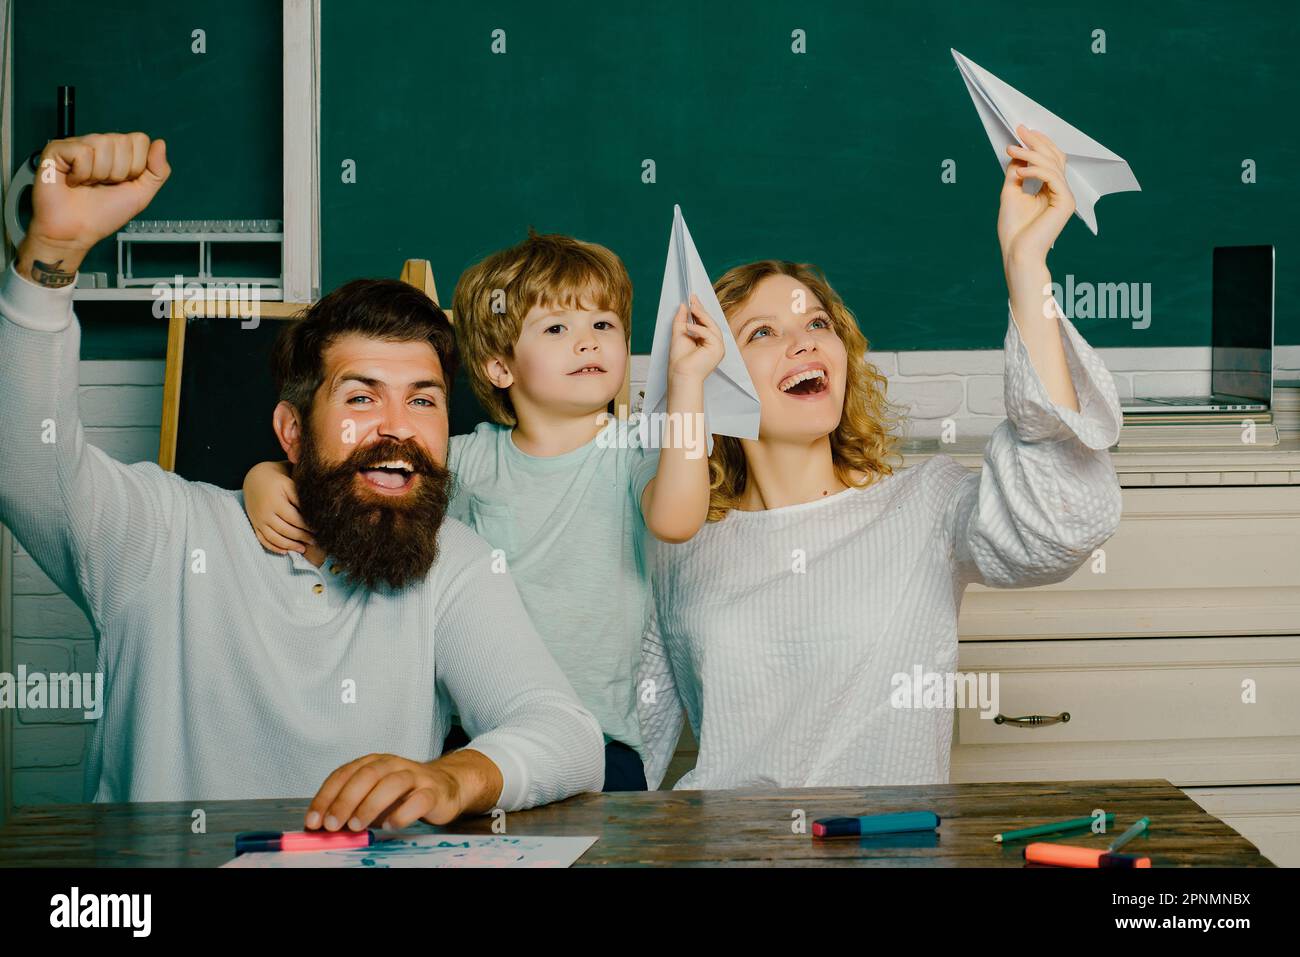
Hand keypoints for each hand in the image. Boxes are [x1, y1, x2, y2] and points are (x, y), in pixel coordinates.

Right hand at [27, 133, 169, 254]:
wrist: (76, 231)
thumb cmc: (103, 215)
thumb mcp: (141, 195)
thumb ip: (158, 171)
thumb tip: (160, 144)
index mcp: (118, 154)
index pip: (139, 140)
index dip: (136, 166)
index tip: (122, 182)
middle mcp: (98, 145)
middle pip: (123, 141)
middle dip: (118, 172)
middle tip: (103, 184)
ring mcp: (78, 145)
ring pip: (103, 144)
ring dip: (99, 173)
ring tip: (89, 183)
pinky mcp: (57, 149)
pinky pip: (83, 151)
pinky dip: (81, 173)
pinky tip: (75, 181)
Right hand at [244, 460, 314, 553]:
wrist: (255, 478)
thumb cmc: (277, 481)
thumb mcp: (289, 484)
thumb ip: (300, 498)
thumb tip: (315, 512)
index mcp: (275, 502)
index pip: (294, 519)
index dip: (307, 526)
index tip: (319, 530)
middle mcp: (265, 513)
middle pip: (285, 530)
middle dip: (302, 537)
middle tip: (315, 542)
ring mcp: (258, 520)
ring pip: (274, 538)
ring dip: (289, 546)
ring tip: (303, 549)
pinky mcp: (255, 524)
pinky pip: (263, 540)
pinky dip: (273, 547)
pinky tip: (285, 551)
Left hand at [304, 753, 465, 831]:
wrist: (445, 787)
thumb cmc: (402, 794)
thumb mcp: (372, 796)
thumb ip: (351, 806)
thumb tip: (321, 826)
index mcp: (373, 762)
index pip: (345, 774)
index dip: (326, 796)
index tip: (314, 820)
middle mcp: (393, 764)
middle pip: (367, 775)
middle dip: (346, 800)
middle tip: (333, 825)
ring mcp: (415, 776)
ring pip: (392, 783)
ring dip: (371, 805)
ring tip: (357, 826)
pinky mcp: (433, 792)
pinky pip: (419, 800)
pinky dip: (403, 814)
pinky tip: (390, 826)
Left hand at [667, 294, 724, 383]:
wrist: (681, 374)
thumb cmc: (680, 360)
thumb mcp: (679, 334)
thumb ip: (681, 320)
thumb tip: (683, 305)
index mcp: (707, 341)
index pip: (705, 322)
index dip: (700, 310)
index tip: (692, 298)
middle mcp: (715, 344)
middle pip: (710, 322)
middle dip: (701, 310)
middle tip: (693, 299)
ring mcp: (718, 347)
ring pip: (712, 326)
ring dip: (701, 315)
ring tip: (692, 307)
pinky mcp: (718, 349)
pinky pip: (710, 334)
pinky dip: (699, 329)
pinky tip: (689, 327)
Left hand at [997, 125, 1074, 268]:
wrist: (1018, 254)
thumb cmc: (1013, 230)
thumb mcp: (1010, 193)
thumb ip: (1016, 172)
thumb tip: (1017, 153)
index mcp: (1051, 190)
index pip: (1049, 160)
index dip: (1037, 144)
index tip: (1021, 131)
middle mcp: (1061, 191)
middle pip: (1054, 157)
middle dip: (1036, 142)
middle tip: (1019, 130)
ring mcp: (1066, 196)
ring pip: (1052, 165)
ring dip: (1030, 154)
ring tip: (1011, 150)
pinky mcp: (1065, 203)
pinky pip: (1052, 177)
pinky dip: (1035, 170)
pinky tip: (1020, 170)